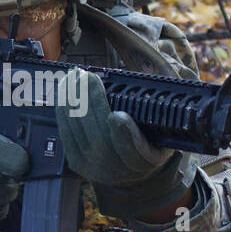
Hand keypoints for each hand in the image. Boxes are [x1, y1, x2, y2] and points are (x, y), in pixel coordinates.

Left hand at [55, 67, 190, 218]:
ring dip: (73, 101)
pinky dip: (63, 110)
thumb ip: (165, 100)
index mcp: (146, 161)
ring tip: (73, 77)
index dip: (125, 134)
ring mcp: (95, 169)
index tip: (118, 115)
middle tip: (86, 76)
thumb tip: (166, 60)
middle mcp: (119, 170)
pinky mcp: (77, 163)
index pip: (134, 151)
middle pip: (100, 138)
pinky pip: (66, 134)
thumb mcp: (166, 124)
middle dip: (91, 104)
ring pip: (80, 134)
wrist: (134, 171)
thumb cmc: (151, 139)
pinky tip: (65, 91)